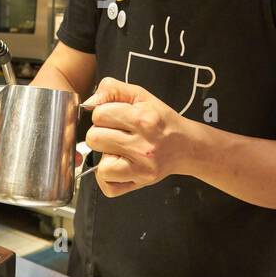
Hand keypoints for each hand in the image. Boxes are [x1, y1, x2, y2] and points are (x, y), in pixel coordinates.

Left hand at [81, 77, 188, 197]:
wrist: (186, 146)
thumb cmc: (161, 121)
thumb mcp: (140, 96)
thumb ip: (112, 90)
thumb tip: (89, 103)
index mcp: (142, 119)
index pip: (99, 115)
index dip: (102, 115)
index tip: (114, 118)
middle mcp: (143, 144)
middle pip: (94, 139)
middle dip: (100, 134)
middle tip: (116, 134)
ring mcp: (142, 167)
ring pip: (99, 164)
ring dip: (105, 156)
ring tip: (119, 150)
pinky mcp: (141, 182)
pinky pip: (108, 186)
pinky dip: (108, 178)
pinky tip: (118, 166)